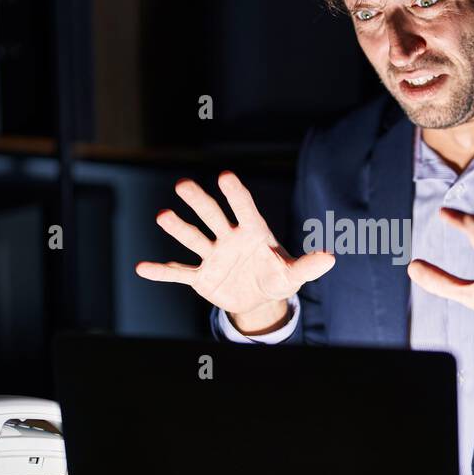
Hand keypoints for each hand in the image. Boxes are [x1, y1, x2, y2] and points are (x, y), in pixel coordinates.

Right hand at [134, 171, 334, 333]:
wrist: (258, 298)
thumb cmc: (277, 277)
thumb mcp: (294, 274)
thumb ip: (309, 265)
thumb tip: (331, 257)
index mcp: (253, 232)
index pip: (244, 208)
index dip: (236, 194)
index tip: (225, 176)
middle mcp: (229, 238)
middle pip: (213, 216)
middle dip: (200, 202)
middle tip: (184, 185)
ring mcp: (212, 256)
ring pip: (194, 238)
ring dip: (179, 228)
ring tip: (163, 216)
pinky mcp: (201, 277)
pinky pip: (178, 272)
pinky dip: (161, 271)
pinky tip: (142, 267)